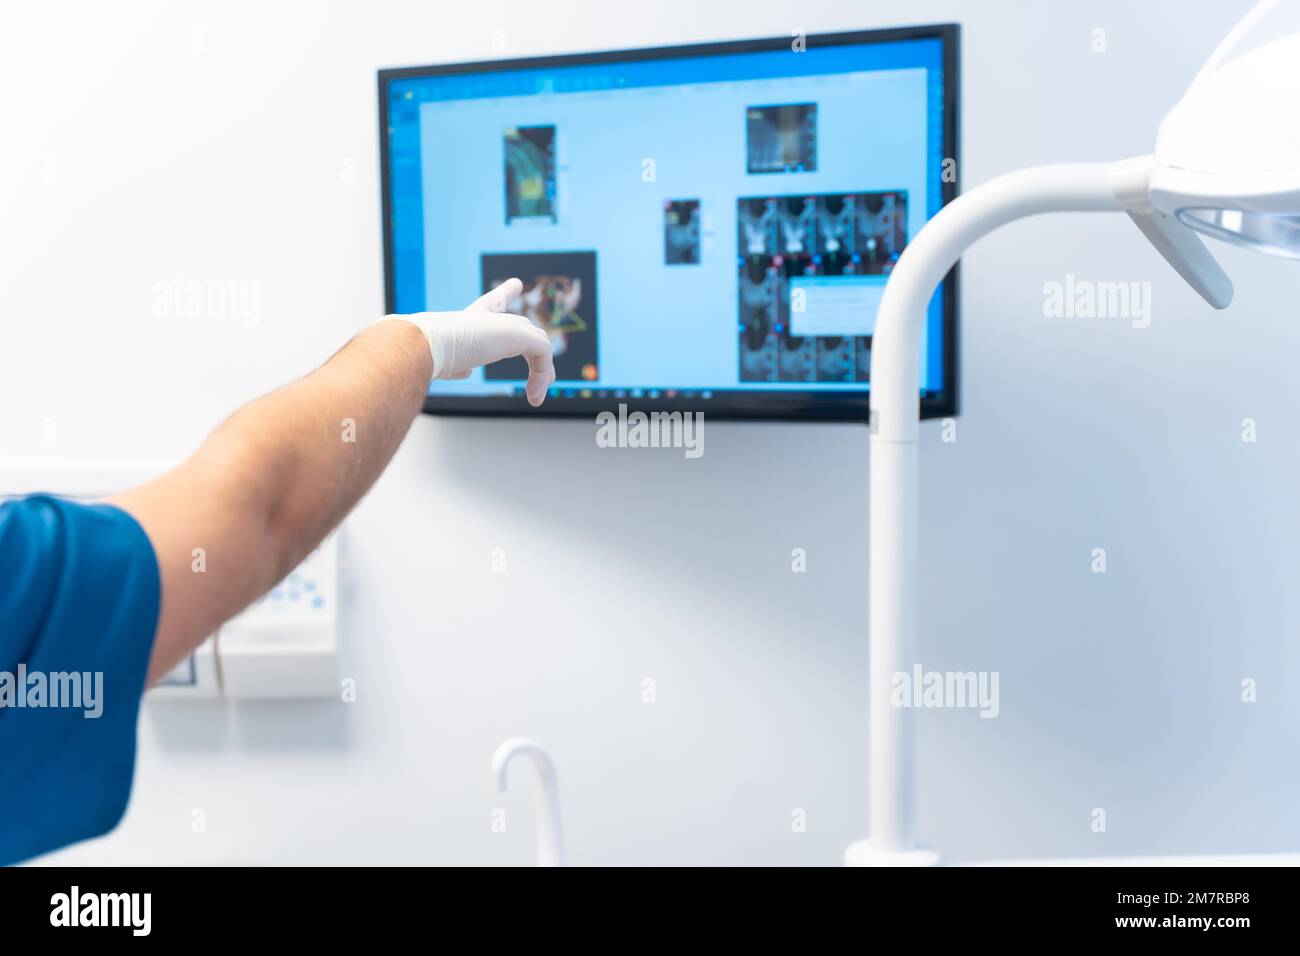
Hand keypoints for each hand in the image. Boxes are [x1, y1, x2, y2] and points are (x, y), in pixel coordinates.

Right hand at [384, 278, 555, 405]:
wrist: (420, 344)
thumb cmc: (424, 354)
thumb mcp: (443, 363)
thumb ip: (458, 364)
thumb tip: (466, 370)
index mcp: (469, 321)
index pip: (491, 304)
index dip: (504, 295)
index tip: (516, 284)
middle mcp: (488, 318)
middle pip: (521, 325)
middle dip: (534, 343)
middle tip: (546, 374)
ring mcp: (505, 324)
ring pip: (538, 342)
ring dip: (541, 374)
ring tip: (535, 397)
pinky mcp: (519, 333)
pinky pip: (544, 353)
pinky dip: (543, 376)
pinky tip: (533, 394)